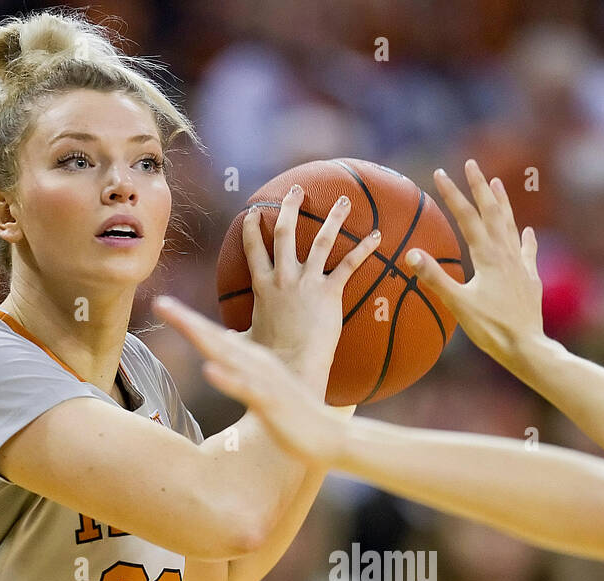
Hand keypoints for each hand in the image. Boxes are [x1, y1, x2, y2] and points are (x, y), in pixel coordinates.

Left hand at [153, 296, 350, 466]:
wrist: (330, 436)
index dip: (190, 321)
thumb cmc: (295, 415)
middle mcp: (257, 364)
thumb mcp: (263, 390)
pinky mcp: (271, 404)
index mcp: (254, 361)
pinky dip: (228, 380)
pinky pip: (246, 390)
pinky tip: (209, 370)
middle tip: (160, 302)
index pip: (216, 337)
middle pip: (216, 338)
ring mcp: (264, 382)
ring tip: (179, 321)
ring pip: (228, 357)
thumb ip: (242, 375)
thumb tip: (220, 364)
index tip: (164, 305)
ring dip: (203, 339)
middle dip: (187, 320)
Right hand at [243, 184, 380, 394]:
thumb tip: (226, 340)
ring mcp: (307, 282)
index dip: (253, 228)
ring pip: (321, 240)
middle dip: (290, 208)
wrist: (292, 366)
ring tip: (343, 200)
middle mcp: (284, 277)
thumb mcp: (247, 342)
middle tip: (297, 190)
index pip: (254, 249)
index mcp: (263, 286)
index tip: (255, 211)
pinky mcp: (330, 292)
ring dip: (333, 218)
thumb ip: (239, 334)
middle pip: (285, 233)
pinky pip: (349, 264)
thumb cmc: (270, 360)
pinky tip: (376, 235)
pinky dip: (364, 248)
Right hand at [404, 159, 544, 375]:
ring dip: (502, 203)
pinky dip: (526, 239)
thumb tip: (411, 254)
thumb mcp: (458, 304)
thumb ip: (435, 278)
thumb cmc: (491, 328)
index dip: (452, 194)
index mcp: (487, 256)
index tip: (440, 174)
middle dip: (479, 187)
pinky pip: (528, 251)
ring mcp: (520, 265)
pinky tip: (528, 231)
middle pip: (492, 212)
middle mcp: (506, 254)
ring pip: (511, 225)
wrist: (526, 347)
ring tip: (497, 184)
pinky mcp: (530, 279)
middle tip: (472, 164)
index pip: (466, 217)